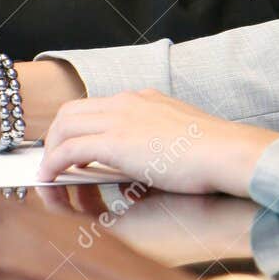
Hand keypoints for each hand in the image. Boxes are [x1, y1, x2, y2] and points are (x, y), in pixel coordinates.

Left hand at [38, 91, 278, 196]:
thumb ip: (158, 140)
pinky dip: (52, 164)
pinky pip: (68, 150)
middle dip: (56, 136)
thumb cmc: (215, 153)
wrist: (228, 152)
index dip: (79, 127)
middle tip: (55, 161)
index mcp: (144, 99)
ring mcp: (119, 119)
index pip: (97, 105)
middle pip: (71, 111)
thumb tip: (147, 160)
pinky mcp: (115, 142)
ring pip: (64, 126)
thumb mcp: (181, 137)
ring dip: (51, 150)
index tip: (75, 148)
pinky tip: (50, 180)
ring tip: (50, 174)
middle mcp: (127, 102)